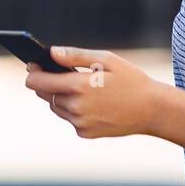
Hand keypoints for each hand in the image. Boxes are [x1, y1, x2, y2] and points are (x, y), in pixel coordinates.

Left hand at [24, 46, 166, 139]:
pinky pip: (69, 118)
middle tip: (56, 72)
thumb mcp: (106, 60)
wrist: (152, 110)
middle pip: (44, 93)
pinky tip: (89, 101)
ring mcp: (79, 122)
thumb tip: (51, 52)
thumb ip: (75, 56)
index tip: (32, 64)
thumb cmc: (130, 80)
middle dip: (47, 82)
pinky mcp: (84, 133)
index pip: (38, 82)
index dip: (32, 72)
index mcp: (79, 86)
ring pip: (55, 106)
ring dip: (59, 96)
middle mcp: (75, 107)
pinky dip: (72, 109)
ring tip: (78, 86)